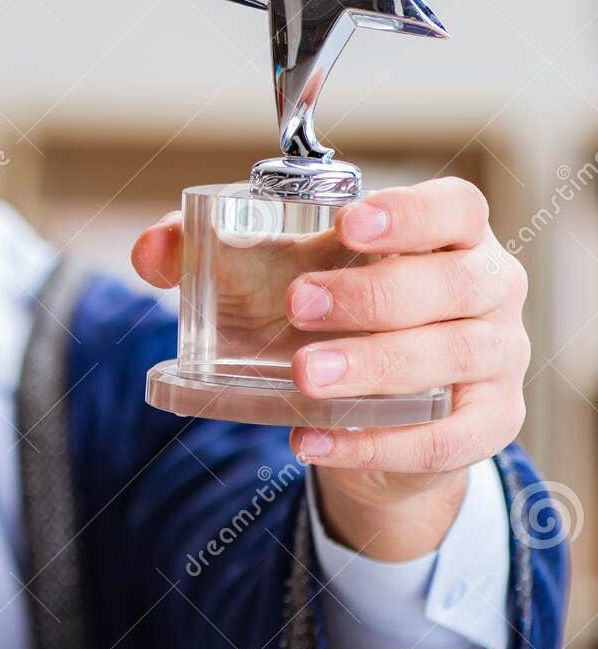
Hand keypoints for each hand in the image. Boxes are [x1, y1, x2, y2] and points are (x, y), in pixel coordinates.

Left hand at [131, 178, 529, 558]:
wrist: (368, 414)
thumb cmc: (328, 316)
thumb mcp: (271, 274)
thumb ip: (205, 252)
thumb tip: (152, 251)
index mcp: (446, 235)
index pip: (454, 207)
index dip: (410, 212)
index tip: (348, 225)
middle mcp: (487, 289)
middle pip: (455, 283)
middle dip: (373, 295)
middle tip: (298, 305)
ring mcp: (497, 358)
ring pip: (453, 357)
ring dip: (375, 366)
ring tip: (304, 376)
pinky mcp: (488, 425)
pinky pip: (444, 437)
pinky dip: (377, 441)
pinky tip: (315, 436)